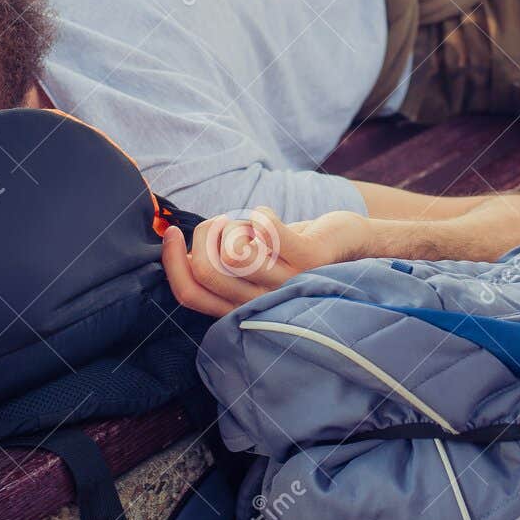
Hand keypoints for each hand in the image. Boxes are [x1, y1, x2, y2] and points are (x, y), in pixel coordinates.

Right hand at [161, 208, 372, 317]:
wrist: (350, 245)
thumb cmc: (291, 248)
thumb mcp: (249, 257)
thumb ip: (218, 259)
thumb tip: (178, 243)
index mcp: (241, 307)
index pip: (188, 295)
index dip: (171, 262)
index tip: (169, 233)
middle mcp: (262, 303)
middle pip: (205, 271)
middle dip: (204, 234)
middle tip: (223, 222)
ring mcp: (286, 285)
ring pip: (231, 252)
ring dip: (236, 224)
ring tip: (254, 224)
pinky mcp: (308, 261)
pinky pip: (263, 229)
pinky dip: (261, 213)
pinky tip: (270, 217)